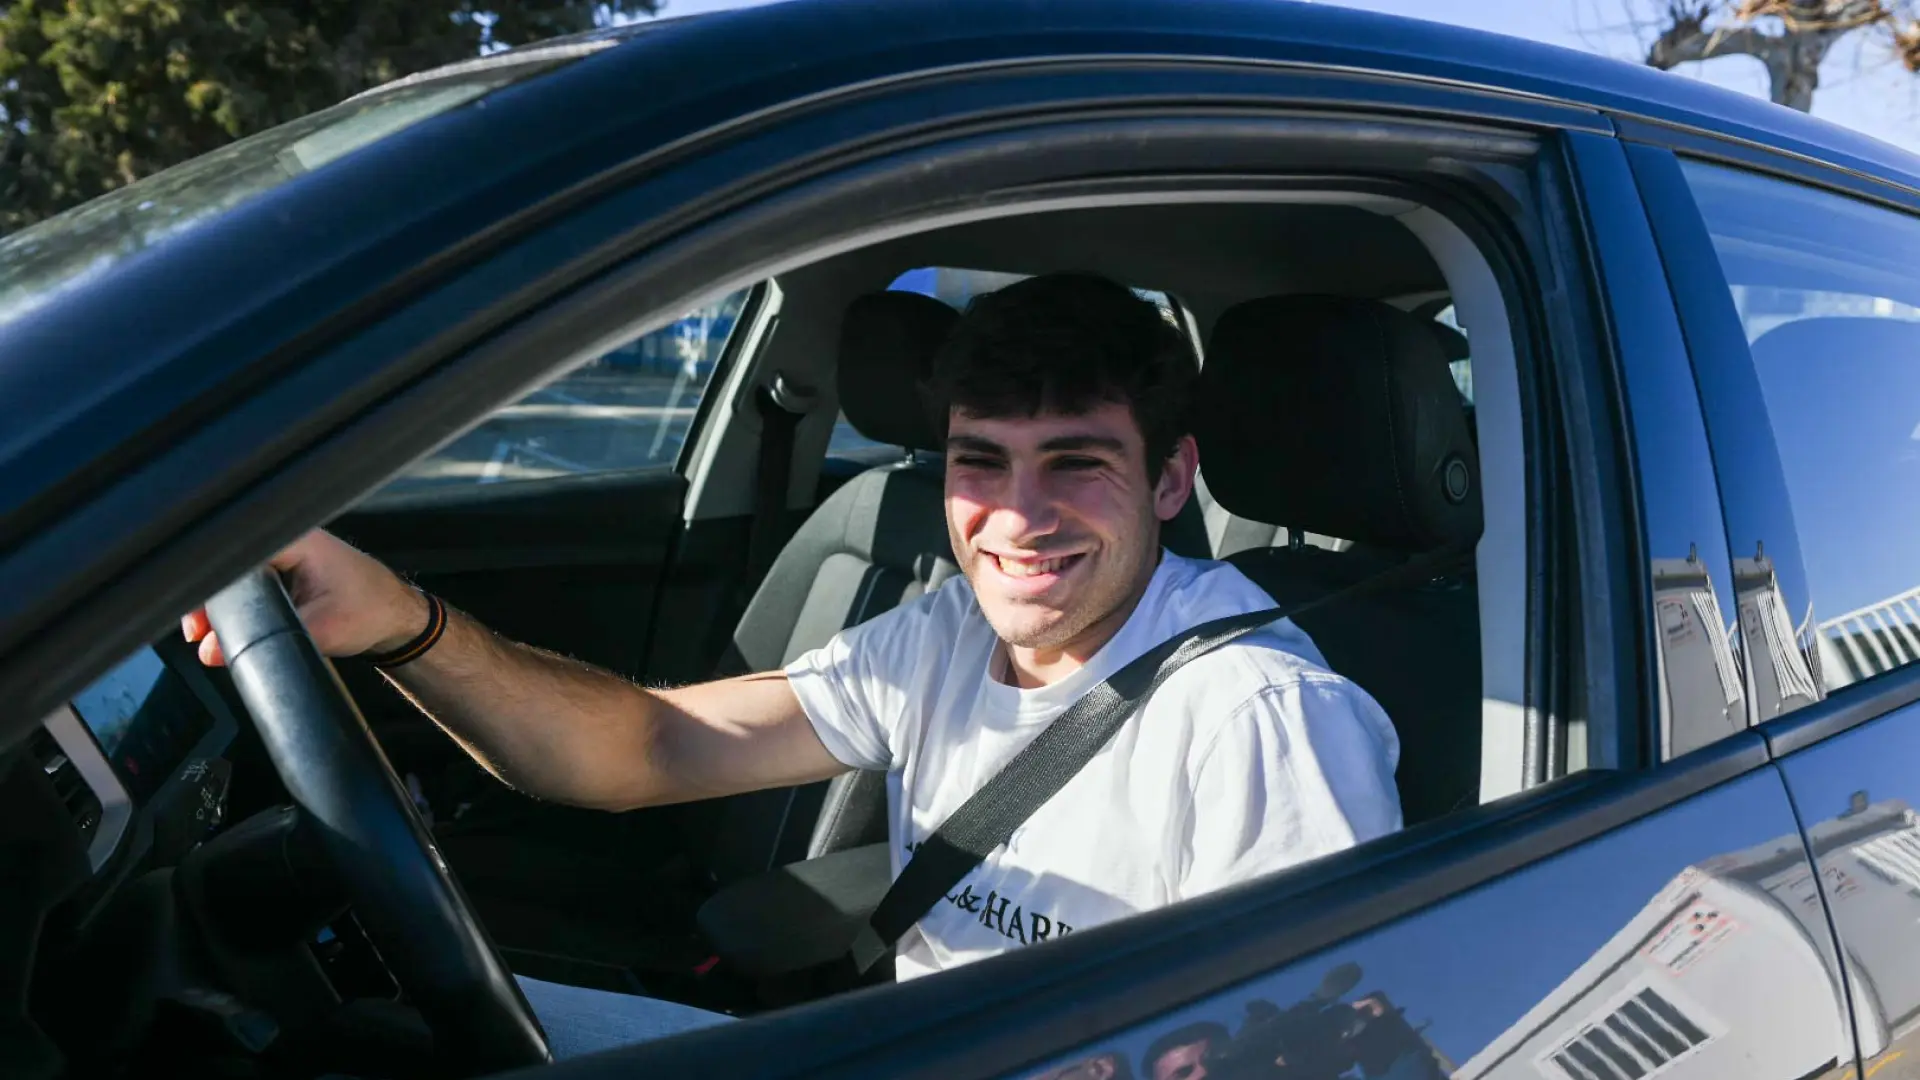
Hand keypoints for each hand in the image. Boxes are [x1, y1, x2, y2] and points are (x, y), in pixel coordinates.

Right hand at [181, 529, 427, 665]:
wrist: (397, 617)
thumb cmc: (372, 612)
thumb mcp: (320, 630)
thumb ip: (267, 640)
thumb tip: (212, 651)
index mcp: (297, 539)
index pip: (235, 553)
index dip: (210, 587)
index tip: (200, 618)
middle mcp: (289, 538)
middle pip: (230, 563)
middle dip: (210, 599)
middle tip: (199, 631)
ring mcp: (287, 550)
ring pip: (236, 572)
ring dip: (223, 602)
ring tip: (210, 630)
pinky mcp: (287, 565)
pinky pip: (249, 579)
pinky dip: (238, 601)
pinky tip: (230, 621)